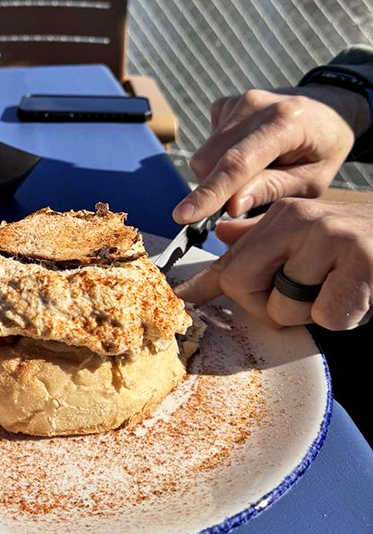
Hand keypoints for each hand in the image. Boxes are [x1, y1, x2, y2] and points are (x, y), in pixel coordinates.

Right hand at [173, 86, 369, 223]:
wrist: (327, 108)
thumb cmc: (323, 148)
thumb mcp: (312, 180)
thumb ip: (272, 190)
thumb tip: (230, 207)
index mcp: (284, 123)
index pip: (237, 163)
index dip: (209, 192)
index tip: (184, 215)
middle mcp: (254, 105)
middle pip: (210, 160)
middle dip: (214, 190)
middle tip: (242, 202)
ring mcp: (237, 101)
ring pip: (204, 155)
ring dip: (219, 175)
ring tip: (257, 171)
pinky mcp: (225, 103)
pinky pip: (207, 143)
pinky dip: (221, 157)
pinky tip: (248, 152)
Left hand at [176, 199, 372, 329]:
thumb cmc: (362, 250)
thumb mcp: (314, 239)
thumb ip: (267, 238)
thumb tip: (224, 234)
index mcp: (285, 215)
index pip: (230, 257)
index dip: (201, 285)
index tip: (178, 300)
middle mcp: (301, 219)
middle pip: (241, 284)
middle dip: (269, 306)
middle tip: (309, 295)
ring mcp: (331, 238)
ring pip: (283, 308)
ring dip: (314, 313)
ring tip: (342, 288)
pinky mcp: (361, 264)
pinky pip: (328, 317)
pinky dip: (346, 318)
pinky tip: (362, 296)